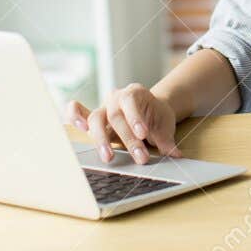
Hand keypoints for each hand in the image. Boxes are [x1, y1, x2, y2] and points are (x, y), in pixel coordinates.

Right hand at [66, 83, 183, 163]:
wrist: (151, 111)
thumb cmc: (156, 117)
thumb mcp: (165, 126)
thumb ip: (167, 140)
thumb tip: (175, 154)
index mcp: (135, 93)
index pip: (131, 102)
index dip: (135, 118)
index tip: (143, 134)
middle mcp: (116, 97)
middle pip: (116, 116)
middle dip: (127, 139)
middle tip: (140, 157)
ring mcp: (103, 108)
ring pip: (96, 119)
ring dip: (101, 140)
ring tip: (109, 157)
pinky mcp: (94, 119)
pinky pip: (78, 113)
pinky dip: (75, 117)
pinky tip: (80, 129)